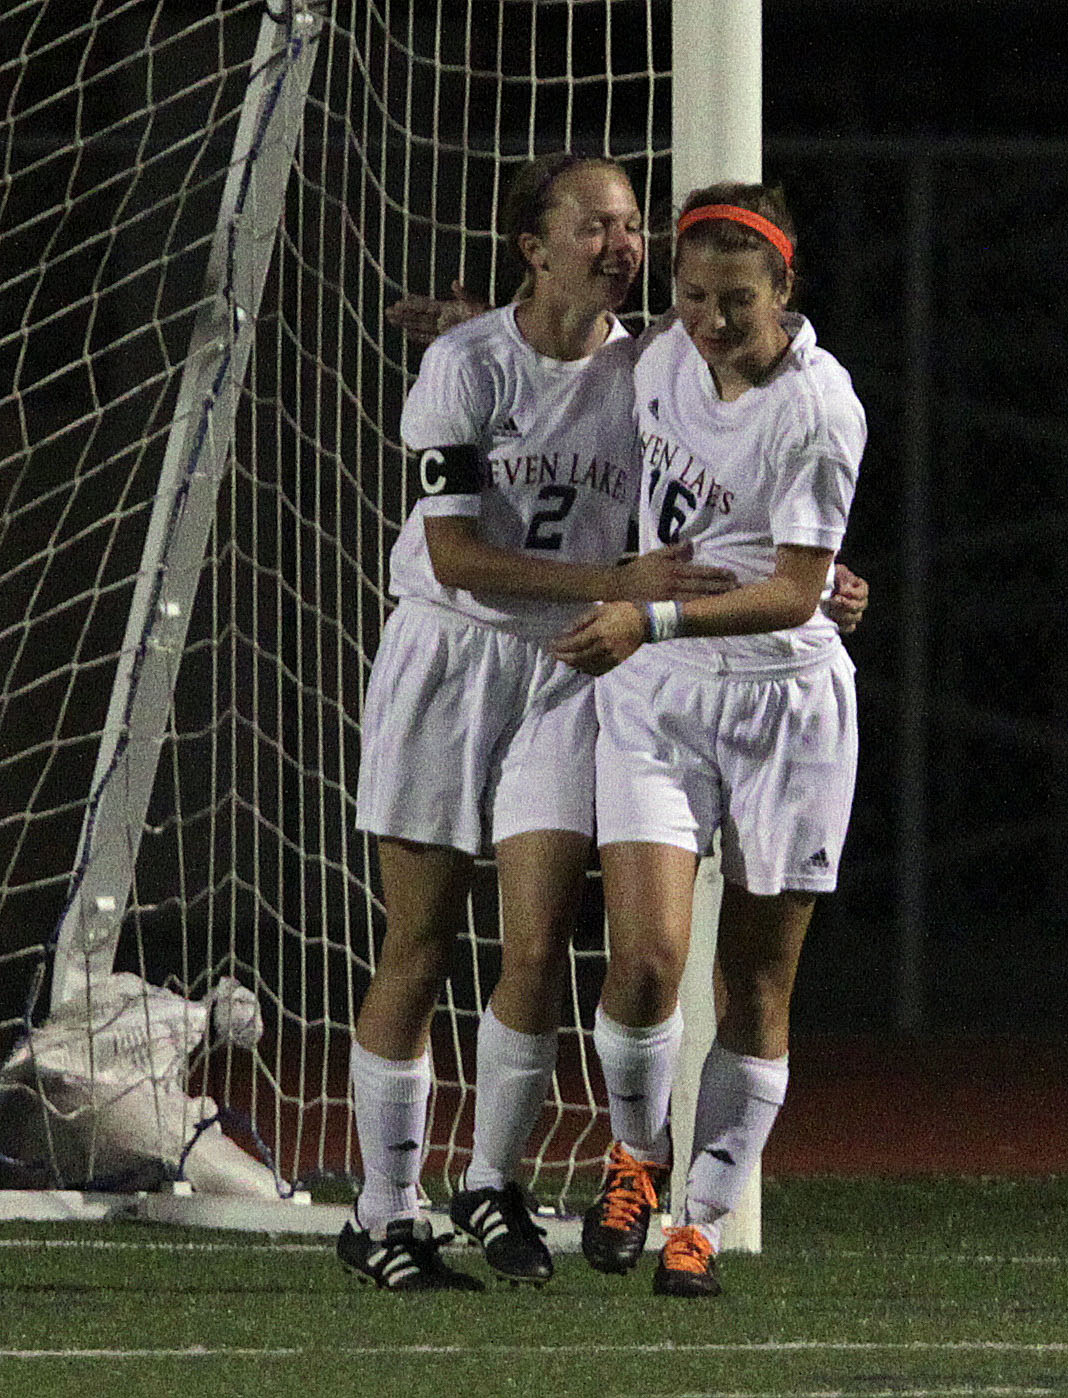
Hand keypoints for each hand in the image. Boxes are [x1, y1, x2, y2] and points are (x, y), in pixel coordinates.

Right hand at [385, 279, 487, 344]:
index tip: (399, 301)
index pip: (426, 306)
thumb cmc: (493, 318)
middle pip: (419, 316)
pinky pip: (429, 340)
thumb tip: (454, 283)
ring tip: (392, 321)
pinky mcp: (449, 341)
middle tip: (387, 311)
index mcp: (450, 308)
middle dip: (403, 314)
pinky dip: (418, 338)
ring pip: (420, 327)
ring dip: (406, 325)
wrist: (502, 334)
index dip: (412, 304)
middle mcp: (445, 319)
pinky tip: (408, 336)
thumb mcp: (479, 305)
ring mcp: (446, 330)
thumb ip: (465, 296)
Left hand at [552, 601, 645, 674]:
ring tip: (565, 660)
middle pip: (578, 657)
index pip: (574, 643)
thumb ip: (581, 622)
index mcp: (599, 632)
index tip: (552, 646)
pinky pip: (599, 670)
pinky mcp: (617, 662)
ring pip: (587, 666)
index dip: (561, 646)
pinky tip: (580, 666)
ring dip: (573, 664)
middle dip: (564, 657)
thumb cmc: (621, 611)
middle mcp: (604, 646)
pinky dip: (587, 670)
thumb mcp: (599, 609)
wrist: (644, 622)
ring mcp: (612, 656)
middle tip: (554, 655)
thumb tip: (565, 632)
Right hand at [612, 542, 736, 601]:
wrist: (618, 587)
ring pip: (695, 599)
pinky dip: (698, 610)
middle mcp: (672, 584)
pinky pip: (683, 610)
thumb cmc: (638, 570)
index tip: (731, 575)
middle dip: (720, 587)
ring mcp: (668, 599)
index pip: (700, 572)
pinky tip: (708, 611)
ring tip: (728, 599)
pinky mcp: (663, 610)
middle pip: (701, 586)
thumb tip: (691, 545)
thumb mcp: (656, 556)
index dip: (717, 574)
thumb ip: (674, 551)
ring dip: (713, 599)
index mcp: (672, 570)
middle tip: (737, 588)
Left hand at [823, 562, 868, 634]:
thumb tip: (843, 587)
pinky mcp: (846, 624)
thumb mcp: (836, 572)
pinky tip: (832, 619)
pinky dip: (841, 625)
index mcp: (861, 588)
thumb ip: (841, 576)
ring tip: (829, 609)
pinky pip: (849, 628)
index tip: (839, 590)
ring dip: (841, 614)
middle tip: (833, 599)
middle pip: (858, 607)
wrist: (819, 590)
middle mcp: (861, 602)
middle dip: (845, 604)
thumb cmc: (829, 578)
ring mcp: (855, 614)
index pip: (861, 593)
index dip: (851, 593)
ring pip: (854, 618)